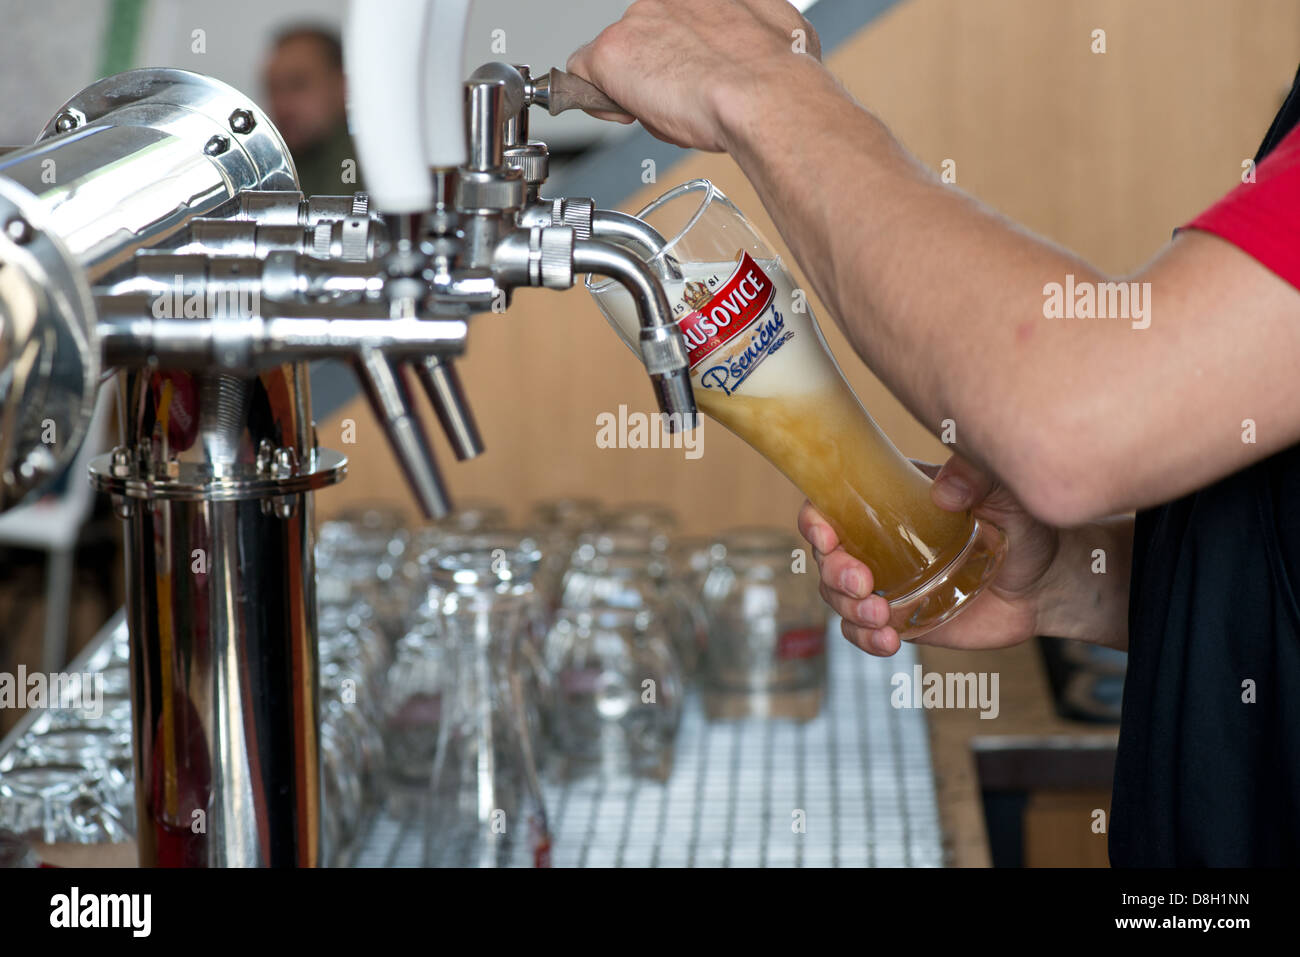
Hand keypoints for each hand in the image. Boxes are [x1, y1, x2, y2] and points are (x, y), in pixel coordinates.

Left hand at [567, 0, 822, 151]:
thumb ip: (756, 35)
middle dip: (657, 71)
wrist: (765, 95)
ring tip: (672, 110)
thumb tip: (759, 46)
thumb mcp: (784, 34)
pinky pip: (584, 77)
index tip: (687, 76)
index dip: (677, 54)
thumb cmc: (779, 76)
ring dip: (636, 86)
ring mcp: (637, 20)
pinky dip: (599, 101)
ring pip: (618, 59)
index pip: (674, 20)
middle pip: (645, 38)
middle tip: (683, 102)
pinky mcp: (612, 52)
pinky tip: (630, 113)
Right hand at [798, 453, 1061, 656]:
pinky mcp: (903, 622)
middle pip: (826, 559)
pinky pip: (864, 634)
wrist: (1048, 580)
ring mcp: (889, 585)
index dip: (815, 521)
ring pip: (838, 599)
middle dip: (834, 573)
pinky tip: (888, 642)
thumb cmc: (1024, 526)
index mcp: (890, 504)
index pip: (831, 507)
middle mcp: (879, 545)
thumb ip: (978, 479)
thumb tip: (944, 493)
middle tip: (862, 582)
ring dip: (848, 610)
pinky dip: (866, 640)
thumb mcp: (1005, 491)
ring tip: (881, 615)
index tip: (827, 536)